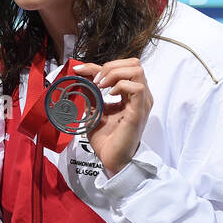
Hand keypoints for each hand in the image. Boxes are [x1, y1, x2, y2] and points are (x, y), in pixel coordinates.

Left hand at [71, 59, 152, 175]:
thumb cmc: (106, 138)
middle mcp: (140, 96)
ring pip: (137, 71)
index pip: (122, 68)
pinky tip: (109, 95)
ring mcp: (142, 102)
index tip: (79, 69)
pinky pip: (137, 88)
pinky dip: (120, 86)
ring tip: (100, 85)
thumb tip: (81, 75)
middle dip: (110, 66)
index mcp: (131, 94)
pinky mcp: (139, 111)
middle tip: (95, 80)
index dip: (100, 65)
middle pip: (134, 64)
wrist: (111, 158)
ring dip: (114, 74)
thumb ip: (91, 92)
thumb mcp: (94, 109)